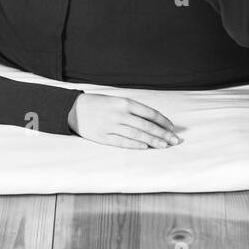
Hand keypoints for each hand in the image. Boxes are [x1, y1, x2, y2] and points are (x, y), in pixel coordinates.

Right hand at [67, 94, 181, 148]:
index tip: (172, 127)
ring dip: (153, 141)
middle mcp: (119, 114)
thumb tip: (152, 121)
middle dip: (163, 133)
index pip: (149, 113)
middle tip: (175, 140)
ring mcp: (111, 126)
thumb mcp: (116, 100)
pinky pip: (122, 142)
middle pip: (146, 125)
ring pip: (137, 135)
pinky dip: (135, 145)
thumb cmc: (98, 104)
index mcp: (124, 102)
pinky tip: (145, 147)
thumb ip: (132, 109)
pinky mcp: (103, 136)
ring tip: (164, 146)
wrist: (73, 109)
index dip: (162, 121)